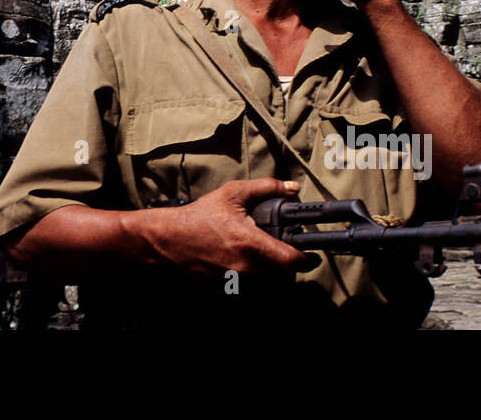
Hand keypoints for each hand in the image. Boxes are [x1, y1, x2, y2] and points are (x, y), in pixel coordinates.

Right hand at [132, 178, 314, 275]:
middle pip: (281, 276)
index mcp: (251, 244)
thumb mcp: (232, 195)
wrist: (169, 240)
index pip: (291, 262)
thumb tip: (292, 187)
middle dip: (286, 265)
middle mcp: (246, 268)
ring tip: (262, 259)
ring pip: (266, 285)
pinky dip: (252, 281)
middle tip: (282, 252)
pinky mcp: (226, 291)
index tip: (310, 256)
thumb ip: (265, 188)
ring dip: (269, 274)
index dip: (305, 259)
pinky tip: (243, 265)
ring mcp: (236, 283)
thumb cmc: (200, 216)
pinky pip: (249, 289)